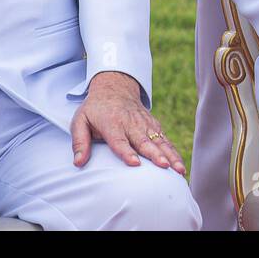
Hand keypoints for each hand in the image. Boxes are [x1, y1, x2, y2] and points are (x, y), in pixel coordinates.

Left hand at [70, 71, 185, 173]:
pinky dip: (174, 152)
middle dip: (155, 154)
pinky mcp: (154, 125)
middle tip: (164, 166)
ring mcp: (145, 124)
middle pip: (144, 141)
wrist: (115, 88)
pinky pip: (165, 140)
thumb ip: (79, 142)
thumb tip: (78, 163)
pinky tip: (180, 165)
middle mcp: (131, 124)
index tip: (135, 164)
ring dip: (170, 155)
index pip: (120, 140)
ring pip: (159, 141)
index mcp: (112, 123)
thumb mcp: (80, 121)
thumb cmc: (95, 109)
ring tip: (179, 169)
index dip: (127, 152)